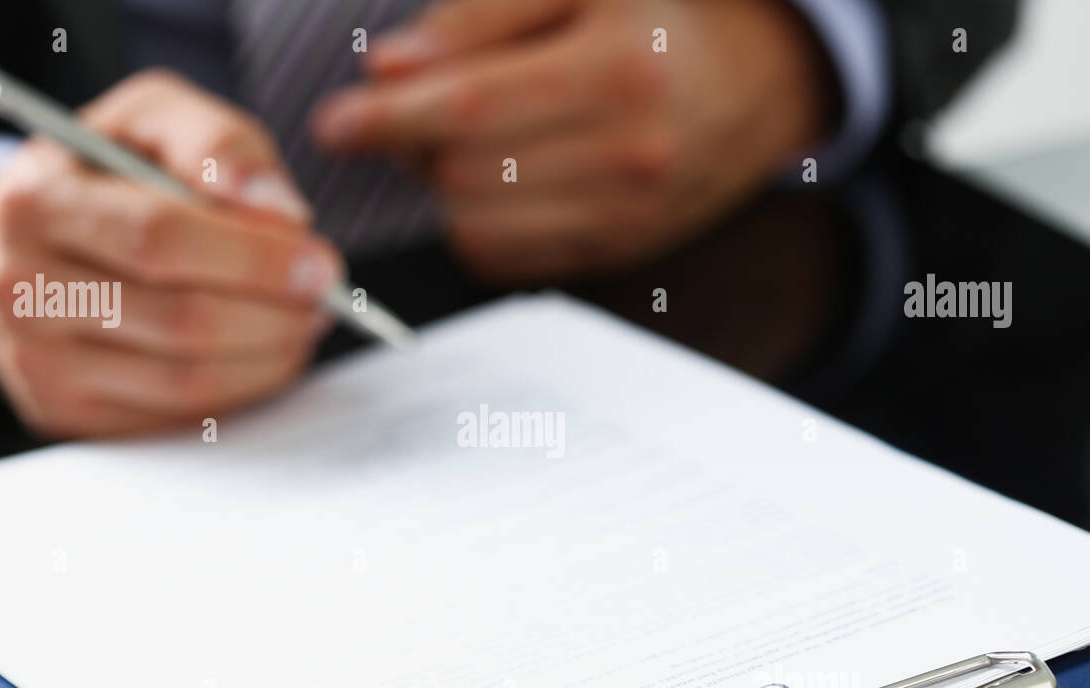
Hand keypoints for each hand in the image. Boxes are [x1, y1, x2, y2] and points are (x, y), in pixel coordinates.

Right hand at [0, 69, 342, 437]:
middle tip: (326, 299)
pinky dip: (241, 390)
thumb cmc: (111, 171)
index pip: (160, 239)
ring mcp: (36, 362)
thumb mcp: (156, 119)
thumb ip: (220, 143)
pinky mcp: (66, 413)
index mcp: (35, 202)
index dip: (255, 257)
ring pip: (186, 380)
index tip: (320, 263)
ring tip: (303, 323)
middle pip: (181, 320)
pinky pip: (179, 417)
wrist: (34, 236)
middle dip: (276, 313)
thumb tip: (279, 209)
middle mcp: (18, 288)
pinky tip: (263, 355)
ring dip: (270, 357)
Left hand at [311, 0, 833, 281]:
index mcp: (618, 69)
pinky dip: (475, 224)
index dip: (388, 119)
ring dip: (442, 188)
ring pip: (477, 226)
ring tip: (459, 144)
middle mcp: (629, 155)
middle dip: (414, 146)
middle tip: (408, 113)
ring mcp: (624, 217)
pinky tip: (492, 183)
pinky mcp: (613, 253)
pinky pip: (505, 259)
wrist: (754, 85)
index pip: (471, 107)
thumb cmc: (658, 16)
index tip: (335, 124)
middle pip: (464, 174)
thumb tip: (391, 68)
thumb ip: (481, 14)